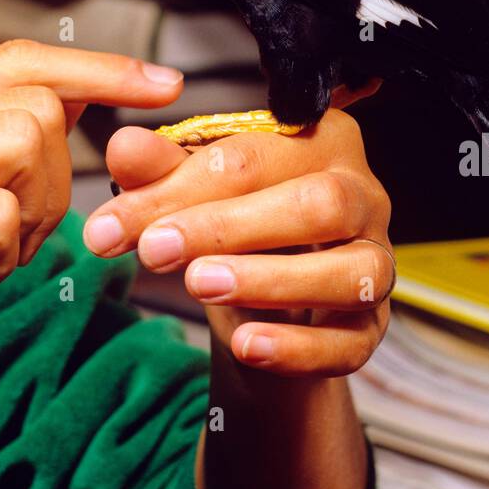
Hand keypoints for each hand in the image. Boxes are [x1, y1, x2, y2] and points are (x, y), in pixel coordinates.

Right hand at [0, 41, 181, 488]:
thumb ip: (5, 138)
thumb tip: (85, 89)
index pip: (18, 58)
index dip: (99, 68)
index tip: (164, 85)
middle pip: (36, 103)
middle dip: (57, 175)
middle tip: (18, 234)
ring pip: (26, 144)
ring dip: (35, 212)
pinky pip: (3, 217)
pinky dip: (6, 257)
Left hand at [86, 109, 392, 376]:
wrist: (274, 303)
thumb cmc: (240, 225)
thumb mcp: (195, 193)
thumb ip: (162, 171)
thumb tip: (123, 146)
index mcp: (323, 140)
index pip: (254, 157)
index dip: (178, 189)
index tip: (110, 225)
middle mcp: (365, 195)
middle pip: (318, 204)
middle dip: (229, 227)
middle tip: (154, 250)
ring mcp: (379, 262)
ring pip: (350, 271)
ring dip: (270, 280)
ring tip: (197, 284)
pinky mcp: (375, 328)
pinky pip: (350, 342)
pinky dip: (297, 348)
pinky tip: (245, 345)